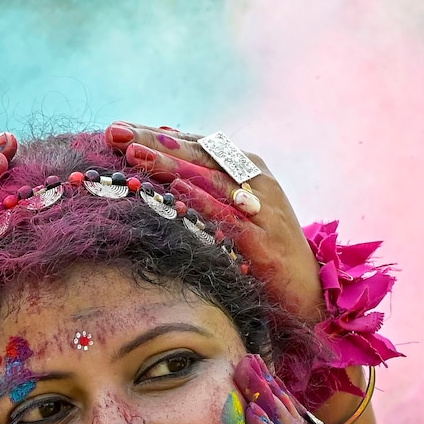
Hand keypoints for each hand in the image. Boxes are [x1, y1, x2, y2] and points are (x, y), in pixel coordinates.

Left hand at [103, 122, 323, 323]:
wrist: (308, 294)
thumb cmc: (265, 248)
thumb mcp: (239, 209)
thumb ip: (206, 181)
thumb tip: (161, 148)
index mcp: (248, 169)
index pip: (196, 144)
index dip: (156, 135)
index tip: (116, 128)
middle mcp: (256, 183)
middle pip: (200, 156)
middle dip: (156, 143)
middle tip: (116, 133)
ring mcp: (263, 211)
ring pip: (210, 180)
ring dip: (171, 164)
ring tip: (134, 154)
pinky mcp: (264, 244)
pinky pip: (229, 219)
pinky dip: (204, 202)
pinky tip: (177, 190)